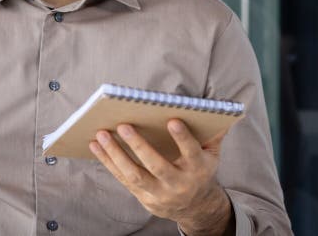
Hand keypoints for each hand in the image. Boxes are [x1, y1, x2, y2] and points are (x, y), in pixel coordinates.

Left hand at [90, 119, 233, 235]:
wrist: (196, 207)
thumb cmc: (201, 170)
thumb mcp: (212, 154)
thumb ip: (213, 133)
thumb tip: (221, 111)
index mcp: (198, 169)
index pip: (191, 152)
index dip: (183, 138)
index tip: (172, 120)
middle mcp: (178, 183)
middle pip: (157, 166)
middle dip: (139, 146)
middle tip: (123, 125)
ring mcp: (159, 193)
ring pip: (134, 175)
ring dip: (115, 154)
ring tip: (101, 134)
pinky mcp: (144, 197)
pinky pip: (123, 179)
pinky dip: (108, 162)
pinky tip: (96, 145)